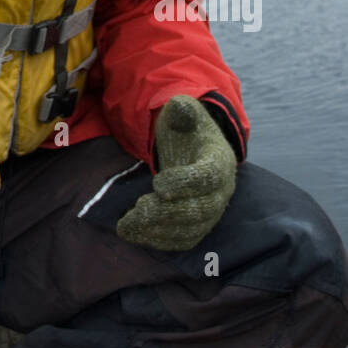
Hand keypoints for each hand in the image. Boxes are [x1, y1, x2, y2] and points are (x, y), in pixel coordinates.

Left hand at [115, 95, 236, 251]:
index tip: (157, 184)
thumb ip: (183, 109)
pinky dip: (160, 241)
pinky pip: (183, 240)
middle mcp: (221, 192)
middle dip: (164, 213)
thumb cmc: (188, 130)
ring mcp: (211, 212)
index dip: (184, 183)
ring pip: (190, 230)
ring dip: (157, 231)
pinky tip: (135, 234)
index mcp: (219, 161)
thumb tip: (178, 105)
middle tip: (136, 210)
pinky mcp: (199, 226)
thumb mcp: (185, 114)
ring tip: (127, 225)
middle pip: (198, 210)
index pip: (207, 177)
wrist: (195, 150)